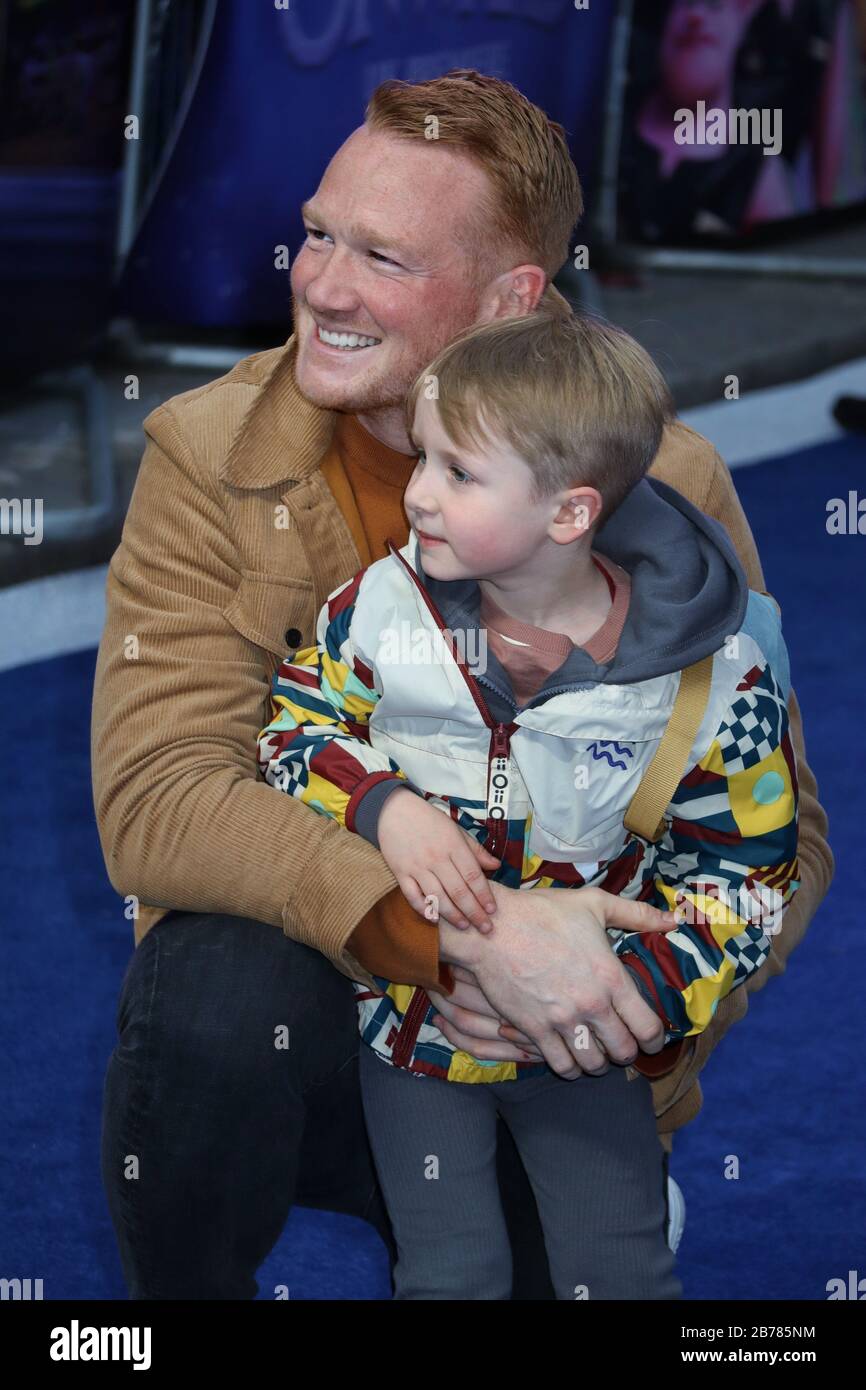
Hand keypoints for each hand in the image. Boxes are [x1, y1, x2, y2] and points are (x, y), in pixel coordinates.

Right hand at [377, 787, 500, 932]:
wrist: (394, 810)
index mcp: (453, 845)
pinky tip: (435, 919)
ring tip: (465, 926)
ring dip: (453, 915)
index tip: (493, 910)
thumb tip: (496, 865)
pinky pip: (412, 895)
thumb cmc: (429, 820)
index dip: (484, 895)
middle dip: (474, 912)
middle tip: (486, 928)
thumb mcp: (456, 829)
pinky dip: (423, 909)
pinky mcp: (400, 872)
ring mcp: (417, 866)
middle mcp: (436, 858)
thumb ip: (475, 850)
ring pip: (437, 896)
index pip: (473, 876)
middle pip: (458, 891)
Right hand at [433, 881, 674, 1078]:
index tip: (653, 1042)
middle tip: (622, 1047)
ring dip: (598, 1064)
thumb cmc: (543, 912)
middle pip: (623, 1051)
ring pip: (593, 1065)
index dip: (656, 1041)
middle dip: (627, 1053)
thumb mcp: (594, 903)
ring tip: (596, 1055)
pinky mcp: (535, 1030)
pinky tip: (569, 1057)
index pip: (647, 1026)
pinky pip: (561, 1066)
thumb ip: (637, 914)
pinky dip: (569, 1067)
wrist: (493, 927)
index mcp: (611, 977)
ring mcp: (562, 1020)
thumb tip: (673, 920)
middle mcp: (591, 1004)